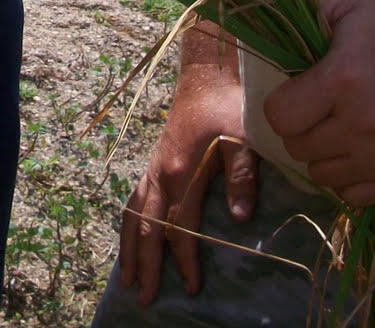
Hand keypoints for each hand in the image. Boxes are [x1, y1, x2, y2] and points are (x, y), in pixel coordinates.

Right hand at [118, 32, 255, 305]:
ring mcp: (153, 168)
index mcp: (183, 172)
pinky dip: (128, 223)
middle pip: (148, 228)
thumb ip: (242, 178)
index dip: (185, 260)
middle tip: (146, 298)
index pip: (180, 229)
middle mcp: (161, 174)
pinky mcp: (152, 162)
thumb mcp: (246, 139)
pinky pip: (133, 199)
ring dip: (130, 248)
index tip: (192, 287)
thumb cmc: (231, 108)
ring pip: (134, 215)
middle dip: (147, 265)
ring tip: (128, 279)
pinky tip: (130, 238)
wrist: (206, 76)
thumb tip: (239, 219)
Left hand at [263, 0, 374, 205]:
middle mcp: (362, 123)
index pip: (280, 117)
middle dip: (300, 128)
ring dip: (321, 154)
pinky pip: (354, 196)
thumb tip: (273, 39)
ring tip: (338, 128)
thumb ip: (304, 25)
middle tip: (318, 109)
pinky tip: (354, 152)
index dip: (281, 104)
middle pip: (297, 148)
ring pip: (321, 175)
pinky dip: (347, 178)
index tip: (296, 92)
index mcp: (342, 80)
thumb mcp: (348, 11)